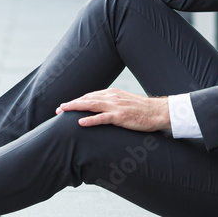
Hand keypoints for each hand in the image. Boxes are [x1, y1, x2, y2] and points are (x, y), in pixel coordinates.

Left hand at [55, 88, 170, 131]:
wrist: (158, 112)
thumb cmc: (143, 110)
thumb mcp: (125, 103)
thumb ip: (113, 104)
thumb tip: (102, 110)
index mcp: (112, 93)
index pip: (90, 96)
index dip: (77, 101)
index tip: (66, 106)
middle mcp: (112, 97)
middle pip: (86, 99)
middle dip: (71, 104)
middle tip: (58, 110)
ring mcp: (115, 106)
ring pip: (90, 105)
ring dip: (75, 108)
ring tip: (63, 112)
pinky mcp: (120, 116)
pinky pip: (102, 118)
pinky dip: (90, 120)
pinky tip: (80, 123)